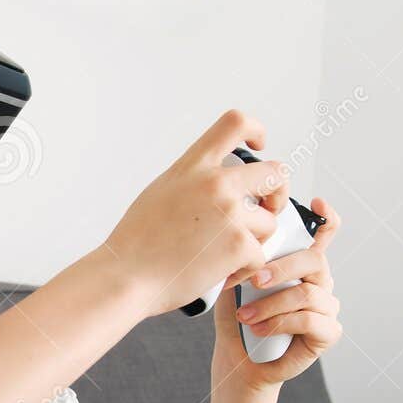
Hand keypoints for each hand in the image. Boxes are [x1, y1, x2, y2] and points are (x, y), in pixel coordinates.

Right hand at [101, 110, 292, 316]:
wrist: (126, 277)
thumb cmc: (136, 245)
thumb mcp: (159, 193)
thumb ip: (190, 181)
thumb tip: (209, 180)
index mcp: (192, 168)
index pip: (234, 124)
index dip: (255, 130)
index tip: (259, 144)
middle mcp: (215, 184)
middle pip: (275, 172)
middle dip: (277, 194)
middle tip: (267, 210)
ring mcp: (230, 213)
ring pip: (269, 223)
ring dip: (254, 242)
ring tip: (225, 257)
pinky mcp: (239, 245)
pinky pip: (260, 257)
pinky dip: (244, 271)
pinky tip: (220, 274)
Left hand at [211, 197, 341, 390]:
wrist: (237, 361)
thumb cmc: (237, 319)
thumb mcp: (237, 282)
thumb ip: (248, 259)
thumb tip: (242, 236)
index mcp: (300, 267)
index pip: (323, 237)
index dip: (326, 219)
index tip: (316, 203)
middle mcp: (319, 283)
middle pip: (314, 260)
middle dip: (281, 268)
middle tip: (253, 280)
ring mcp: (326, 307)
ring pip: (307, 293)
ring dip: (271, 304)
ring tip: (245, 316)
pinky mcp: (328, 333)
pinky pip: (310, 319)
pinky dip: (279, 323)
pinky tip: (259, 330)